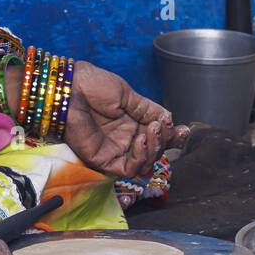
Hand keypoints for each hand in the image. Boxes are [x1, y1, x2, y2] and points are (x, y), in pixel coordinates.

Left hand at [64, 60, 190, 176]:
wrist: (70, 87)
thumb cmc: (93, 85)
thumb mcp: (127, 95)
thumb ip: (148, 109)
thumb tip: (168, 118)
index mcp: (131, 122)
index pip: (156, 136)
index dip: (171, 136)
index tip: (183, 130)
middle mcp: (124, 138)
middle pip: (153, 152)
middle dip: (163, 141)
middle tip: (160, 126)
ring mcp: (114, 150)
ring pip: (144, 164)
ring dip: (154, 149)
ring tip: (152, 130)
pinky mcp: (103, 160)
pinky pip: (128, 169)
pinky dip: (140, 158)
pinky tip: (142, 140)